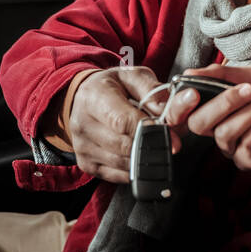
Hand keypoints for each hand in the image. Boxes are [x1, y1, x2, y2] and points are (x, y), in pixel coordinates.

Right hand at [66, 66, 167, 182]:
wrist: (83, 98)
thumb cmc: (111, 87)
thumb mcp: (132, 76)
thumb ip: (153, 91)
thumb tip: (168, 112)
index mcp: (93, 97)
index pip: (122, 121)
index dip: (148, 129)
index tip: (166, 129)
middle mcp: (82, 123)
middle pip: (124, 146)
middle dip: (150, 143)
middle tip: (165, 136)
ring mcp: (82, 147)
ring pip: (124, 163)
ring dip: (144, 156)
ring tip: (147, 140)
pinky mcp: (87, 164)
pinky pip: (119, 175)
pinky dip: (134, 167)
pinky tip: (135, 151)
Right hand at [161, 64, 250, 171]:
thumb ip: (220, 75)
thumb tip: (189, 75)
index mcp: (213, 108)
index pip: (185, 110)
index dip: (180, 104)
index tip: (193, 90)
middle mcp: (217, 128)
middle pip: (200, 123)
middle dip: (222, 103)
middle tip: (248, 89)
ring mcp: (232, 146)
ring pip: (225, 132)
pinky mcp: (248, 160)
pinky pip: (247, 144)